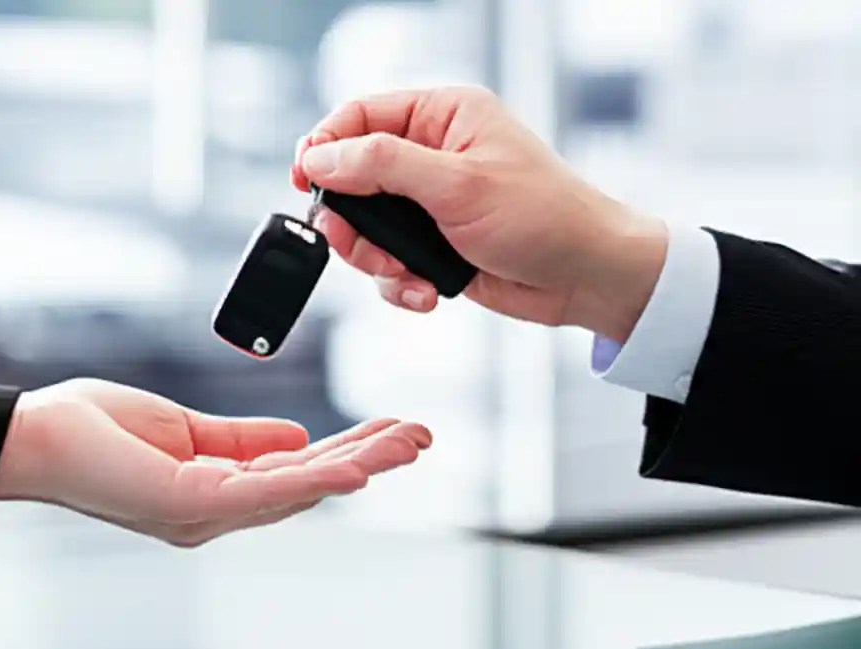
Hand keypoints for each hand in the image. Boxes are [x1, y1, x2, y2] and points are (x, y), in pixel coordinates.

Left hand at [0, 378, 430, 546]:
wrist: (30, 436)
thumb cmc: (90, 430)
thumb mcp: (181, 427)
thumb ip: (240, 438)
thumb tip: (297, 434)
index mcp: (216, 489)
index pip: (295, 471)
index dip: (347, 452)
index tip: (391, 429)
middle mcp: (216, 511)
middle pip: (308, 486)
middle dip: (369, 460)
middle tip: (422, 435)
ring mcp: (202, 513)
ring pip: (296, 491)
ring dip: (358, 466)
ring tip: (407, 444)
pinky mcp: (185, 505)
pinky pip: (261, 493)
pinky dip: (312, 482)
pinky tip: (353, 469)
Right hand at [291, 86, 668, 342]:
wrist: (585, 278)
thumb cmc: (544, 217)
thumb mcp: (457, 184)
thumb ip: (382, 166)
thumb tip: (322, 157)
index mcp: (443, 115)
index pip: (359, 115)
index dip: (324, 145)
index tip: (305, 180)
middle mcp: (432, 153)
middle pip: (352, 177)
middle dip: (351, 220)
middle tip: (355, 243)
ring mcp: (431, 201)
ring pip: (365, 227)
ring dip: (375, 259)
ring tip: (405, 273)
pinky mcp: (434, 243)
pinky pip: (387, 262)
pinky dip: (398, 282)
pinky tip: (426, 290)